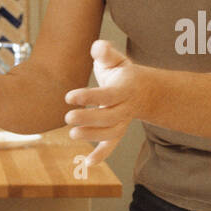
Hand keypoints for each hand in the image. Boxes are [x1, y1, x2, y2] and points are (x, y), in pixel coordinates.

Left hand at [63, 39, 146, 165]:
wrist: (142, 90)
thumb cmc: (121, 72)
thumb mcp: (115, 59)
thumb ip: (105, 52)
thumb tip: (98, 47)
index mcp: (124, 88)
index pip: (107, 95)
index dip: (89, 97)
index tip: (68, 97)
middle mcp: (125, 107)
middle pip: (109, 117)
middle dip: (88, 119)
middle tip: (67, 117)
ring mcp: (123, 121)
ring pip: (111, 133)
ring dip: (93, 136)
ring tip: (72, 134)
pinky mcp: (118, 131)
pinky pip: (112, 146)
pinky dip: (102, 155)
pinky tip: (87, 164)